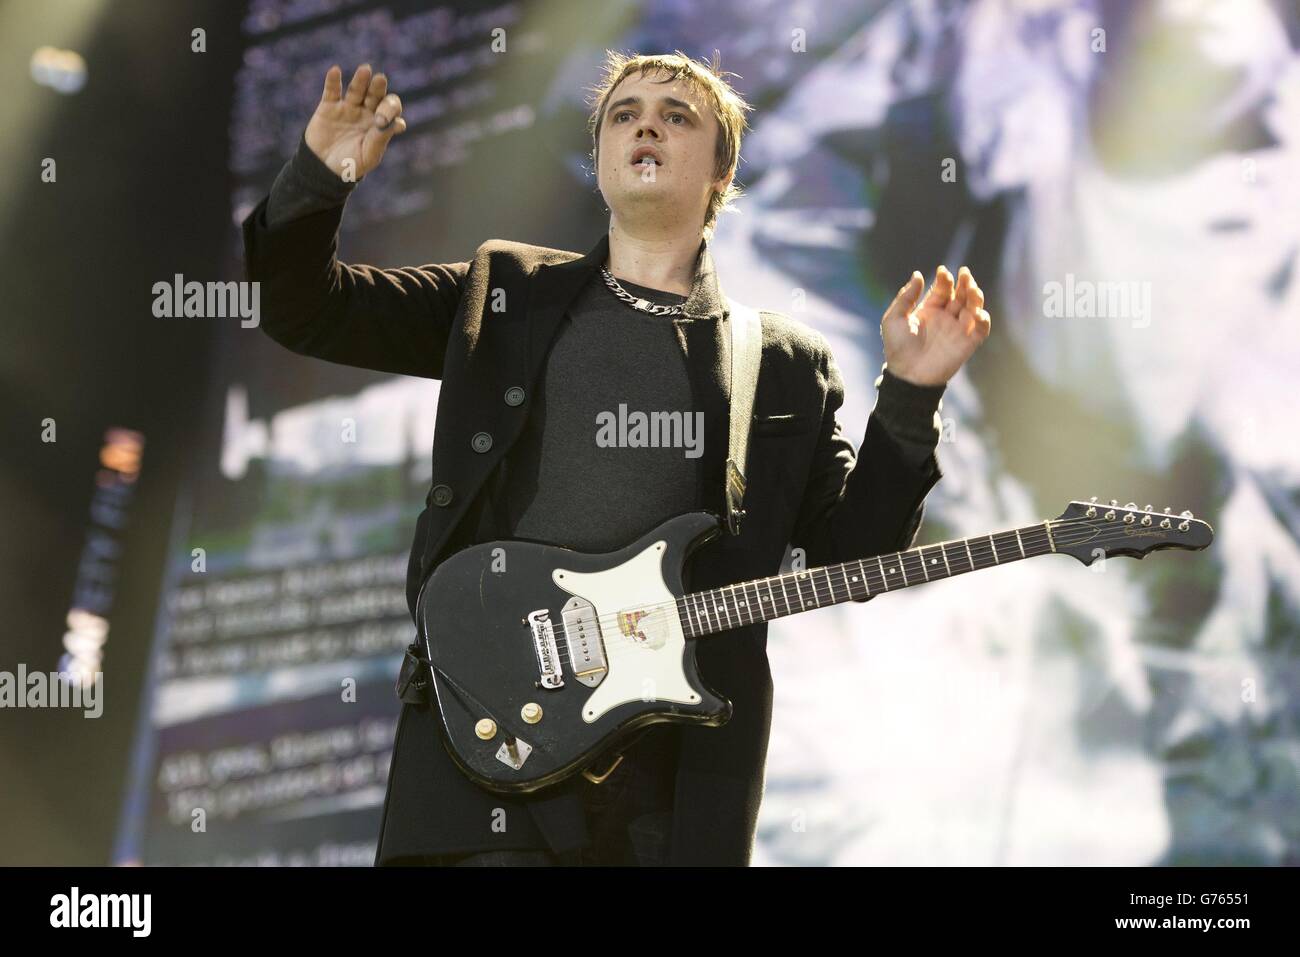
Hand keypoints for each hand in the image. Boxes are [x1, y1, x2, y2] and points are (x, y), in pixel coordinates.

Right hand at [304, 64, 407, 180]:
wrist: (323, 169)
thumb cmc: (351, 165)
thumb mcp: (369, 155)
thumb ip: (381, 138)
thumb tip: (398, 123)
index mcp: (380, 124)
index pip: (390, 109)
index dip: (389, 110)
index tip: (381, 120)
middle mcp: (366, 112)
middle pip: (375, 95)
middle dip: (378, 88)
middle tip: (380, 80)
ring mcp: (348, 108)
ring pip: (356, 90)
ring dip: (360, 80)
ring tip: (365, 70)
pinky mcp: (328, 106)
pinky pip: (332, 91)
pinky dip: (332, 81)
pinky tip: (335, 71)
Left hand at [880, 265, 990, 386]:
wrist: (907, 374)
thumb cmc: (897, 347)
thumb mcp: (894, 319)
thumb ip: (906, 297)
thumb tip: (917, 274)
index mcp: (929, 310)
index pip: (943, 289)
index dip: (944, 280)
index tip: (942, 272)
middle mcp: (946, 318)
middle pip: (961, 295)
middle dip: (964, 283)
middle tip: (964, 273)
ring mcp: (957, 330)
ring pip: (973, 307)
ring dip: (975, 296)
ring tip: (971, 288)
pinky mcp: (967, 343)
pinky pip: (981, 329)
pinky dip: (983, 319)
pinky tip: (977, 312)